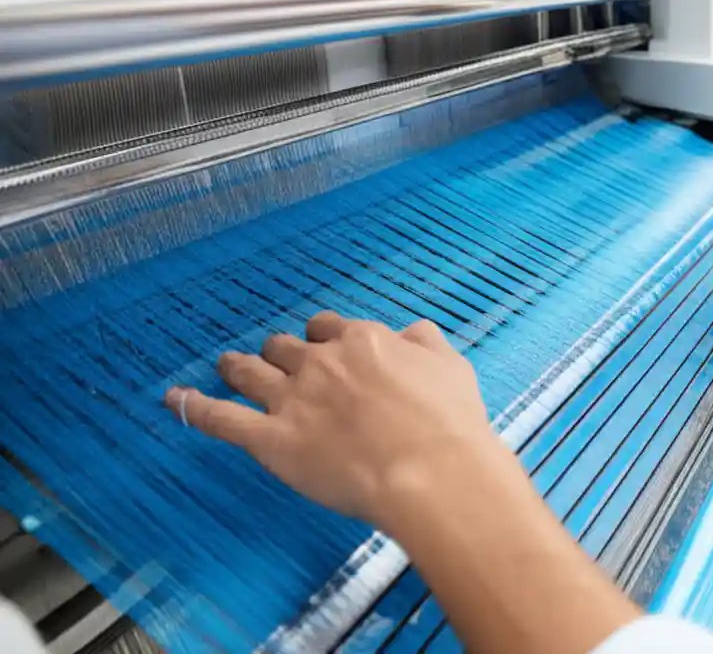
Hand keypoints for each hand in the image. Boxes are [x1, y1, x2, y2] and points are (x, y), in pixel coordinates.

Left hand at [164, 312, 497, 527]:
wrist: (432, 472)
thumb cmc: (449, 424)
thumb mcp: (450, 365)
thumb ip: (425, 342)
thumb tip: (411, 332)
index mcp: (363, 342)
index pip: (329, 327)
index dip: (324, 338)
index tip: (326, 348)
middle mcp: (321, 363)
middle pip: (286, 347)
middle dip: (281, 353)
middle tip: (278, 364)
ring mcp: (292, 400)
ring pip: (250, 372)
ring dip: (236, 367)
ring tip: (225, 366)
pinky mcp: (271, 440)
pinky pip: (220, 417)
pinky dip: (194, 406)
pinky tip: (175, 399)